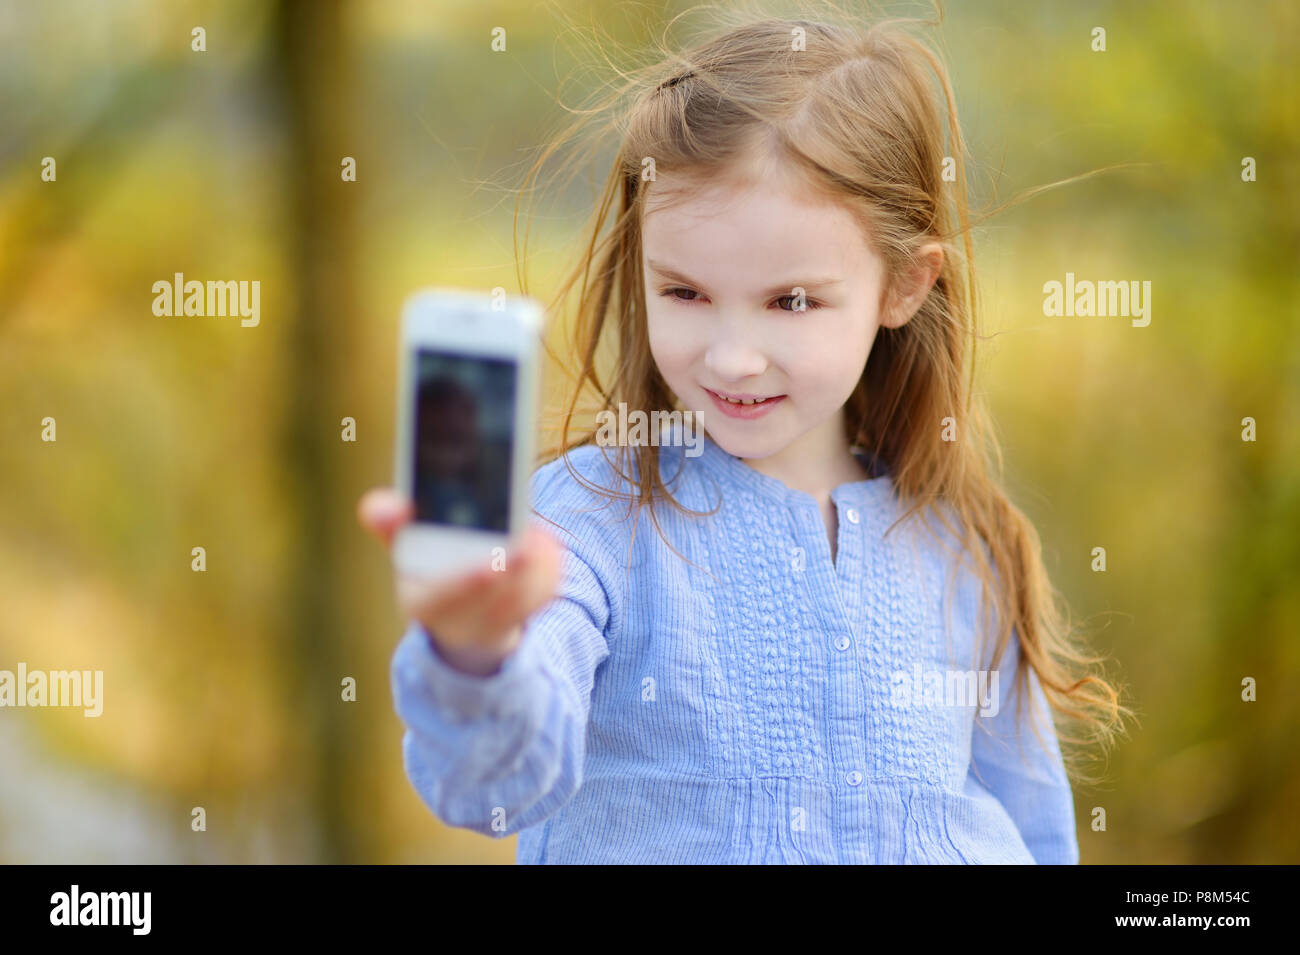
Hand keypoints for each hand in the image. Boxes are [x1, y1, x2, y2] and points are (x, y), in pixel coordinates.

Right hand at [357, 488, 563, 675]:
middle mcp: (456, 623)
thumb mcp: (404, 543)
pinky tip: (551, 545)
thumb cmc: (429, 564)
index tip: (491, 563)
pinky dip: (549, 573)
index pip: (441, 599)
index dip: (466, 583)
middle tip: (527, 547)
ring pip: (520, 605)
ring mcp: (490, 627)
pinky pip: (541, 601)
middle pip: (486, 608)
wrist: (459, 607)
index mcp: (421, 602)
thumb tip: (377, 506)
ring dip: (534, 571)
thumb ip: (392, 523)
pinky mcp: (521, 619)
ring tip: (540, 536)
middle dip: (509, 577)